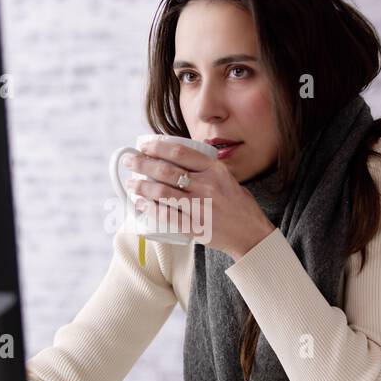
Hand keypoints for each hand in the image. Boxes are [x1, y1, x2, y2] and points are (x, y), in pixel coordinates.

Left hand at [122, 139, 275, 259]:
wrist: (250, 233)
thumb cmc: (238, 205)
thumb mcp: (227, 178)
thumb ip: (206, 169)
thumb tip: (179, 159)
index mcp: (214, 170)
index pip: (180, 152)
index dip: (157, 147)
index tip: (144, 146)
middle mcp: (206, 186)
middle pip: (166, 171)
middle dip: (142, 164)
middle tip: (129, 161)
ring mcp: (199, 207)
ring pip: (162, 193)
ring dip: (142, 187)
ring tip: (131, 183)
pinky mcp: (194, 226)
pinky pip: (167, 216)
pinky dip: (150, 209)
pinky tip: (140, 204)